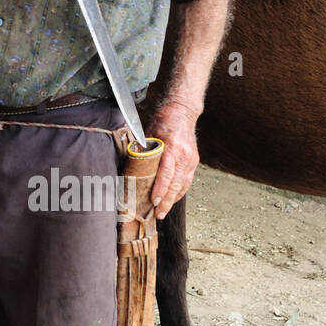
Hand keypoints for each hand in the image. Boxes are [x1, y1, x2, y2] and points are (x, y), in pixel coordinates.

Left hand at [146, 99, 200, 219]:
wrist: (182, 111)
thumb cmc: (163, 120)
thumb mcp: (148, 133)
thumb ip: (142, 150)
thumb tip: (130, 166)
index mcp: (173, 148)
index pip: (167, 174)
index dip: (160, 190)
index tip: (153, 201)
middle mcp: (185, 156)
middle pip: (176, 184)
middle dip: (166, 201)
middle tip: (158, 215)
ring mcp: (192, 159)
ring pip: (183, 185)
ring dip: (173, 200)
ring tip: (163, 211)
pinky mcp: (194, 161)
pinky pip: (187, 181)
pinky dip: (179, 192)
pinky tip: (171, 199)